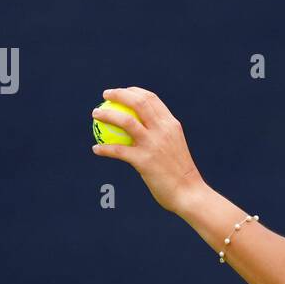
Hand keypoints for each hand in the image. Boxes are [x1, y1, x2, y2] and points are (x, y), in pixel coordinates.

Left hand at [91, 87, 206, 212]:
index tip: (122, 92)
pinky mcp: (144, 161)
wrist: (188, 192)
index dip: (134, 91)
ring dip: (107, 114)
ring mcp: (154, 144)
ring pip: (126, 121)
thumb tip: (142, 127)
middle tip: (105, 95)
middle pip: (138, 103)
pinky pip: (118, 151)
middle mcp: (163, 130)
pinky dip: (104, 149)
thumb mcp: (174, 146)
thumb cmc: (180, 172)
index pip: (151, 99)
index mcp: (171, 124)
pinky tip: (96, 149)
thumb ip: (161, 135)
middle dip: (119, 94)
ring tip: (96, 114)